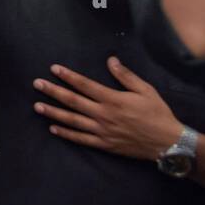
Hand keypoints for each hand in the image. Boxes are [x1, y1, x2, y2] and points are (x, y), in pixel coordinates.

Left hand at [33, 56, 182, 160]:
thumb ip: (126, 76)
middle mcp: (103, 114)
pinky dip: (66, 134)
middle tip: (36, 84)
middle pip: (72, 101)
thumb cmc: (158, 114)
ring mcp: (102, 131)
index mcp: (112, 99)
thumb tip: (111, 60)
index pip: (84, 85)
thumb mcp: (146, 90)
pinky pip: (80, 139)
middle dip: (52, 91)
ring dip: (53, 112)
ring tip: (37, 106)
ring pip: (72, 120)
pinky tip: (53, 128)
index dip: (68, 76)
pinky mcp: (104, 144)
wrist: (168, 142)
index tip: (54, 69)